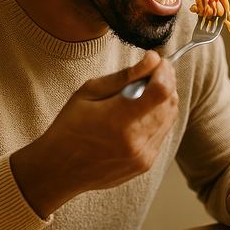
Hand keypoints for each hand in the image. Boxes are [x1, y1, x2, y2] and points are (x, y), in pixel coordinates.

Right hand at [11, 51, 179, 216]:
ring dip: (164, 99)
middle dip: (166, 81)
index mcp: (117, 120)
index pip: (161, 91)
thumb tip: (153, 59)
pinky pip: (163, 132)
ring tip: (145, 91)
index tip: (159, 62)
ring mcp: (142, 155)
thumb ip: (124, 76)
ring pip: (170, 116)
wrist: (59, 170)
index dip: (165, 71)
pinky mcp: (146, 163)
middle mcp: (135, 140)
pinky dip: (158, 117)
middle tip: (152, 71)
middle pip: (170, 102)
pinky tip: (141, 112)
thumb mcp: (88, 92)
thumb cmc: (69, 127)